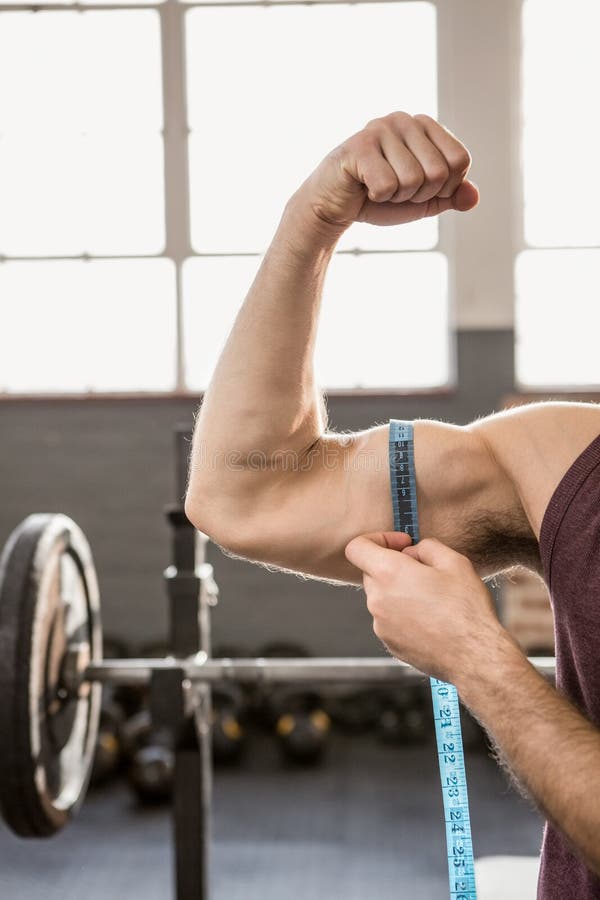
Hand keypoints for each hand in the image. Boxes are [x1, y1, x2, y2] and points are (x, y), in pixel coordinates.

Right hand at [292, 111, 478, 236]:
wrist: (333, 206)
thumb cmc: (378, 198)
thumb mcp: (422, 201)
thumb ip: (450, 196)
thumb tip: (473, 196)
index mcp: (425, 126)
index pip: (460, 160)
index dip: (444, 187)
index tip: (419, 188)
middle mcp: (404, 119)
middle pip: (439, 172)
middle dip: (418, 195)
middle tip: (394, 190)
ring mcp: (380, 128)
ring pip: (413, 181)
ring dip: (396, 197)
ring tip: (378, 187)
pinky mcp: (359, 146)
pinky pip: (387, 186)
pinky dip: (377, 198)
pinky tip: (363, 187)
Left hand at [344, 532, 512, 685]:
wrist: (474, 656)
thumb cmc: (467, 608)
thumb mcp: (454, 561)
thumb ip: (425, 547)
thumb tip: (411, 553)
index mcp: (388, 573)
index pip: (356, 547)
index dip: (377, 539)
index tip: (402, 545)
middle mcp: (377, 599)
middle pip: (371, 572)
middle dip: (393, 566)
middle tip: (425, 572)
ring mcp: (380, 625)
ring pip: (381, 597)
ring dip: (399, 591)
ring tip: (433, 599)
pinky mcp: (389, 643)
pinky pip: (389, 619)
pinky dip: (403, 614)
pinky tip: (431, 619)